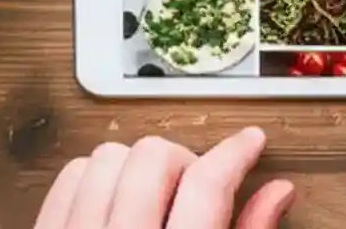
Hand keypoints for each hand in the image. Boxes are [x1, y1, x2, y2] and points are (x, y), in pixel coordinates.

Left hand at [33, 127, 293, 228]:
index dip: (235, 153)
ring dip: (136, 167)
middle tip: (195, 185)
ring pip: (105, 159)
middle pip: (153, 158)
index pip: (207, 186)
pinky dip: (95, 180)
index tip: (249, 143)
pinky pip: (66, 182)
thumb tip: (278, 193)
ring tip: (155, 196)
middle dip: (182, 162)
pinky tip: (116, 202)